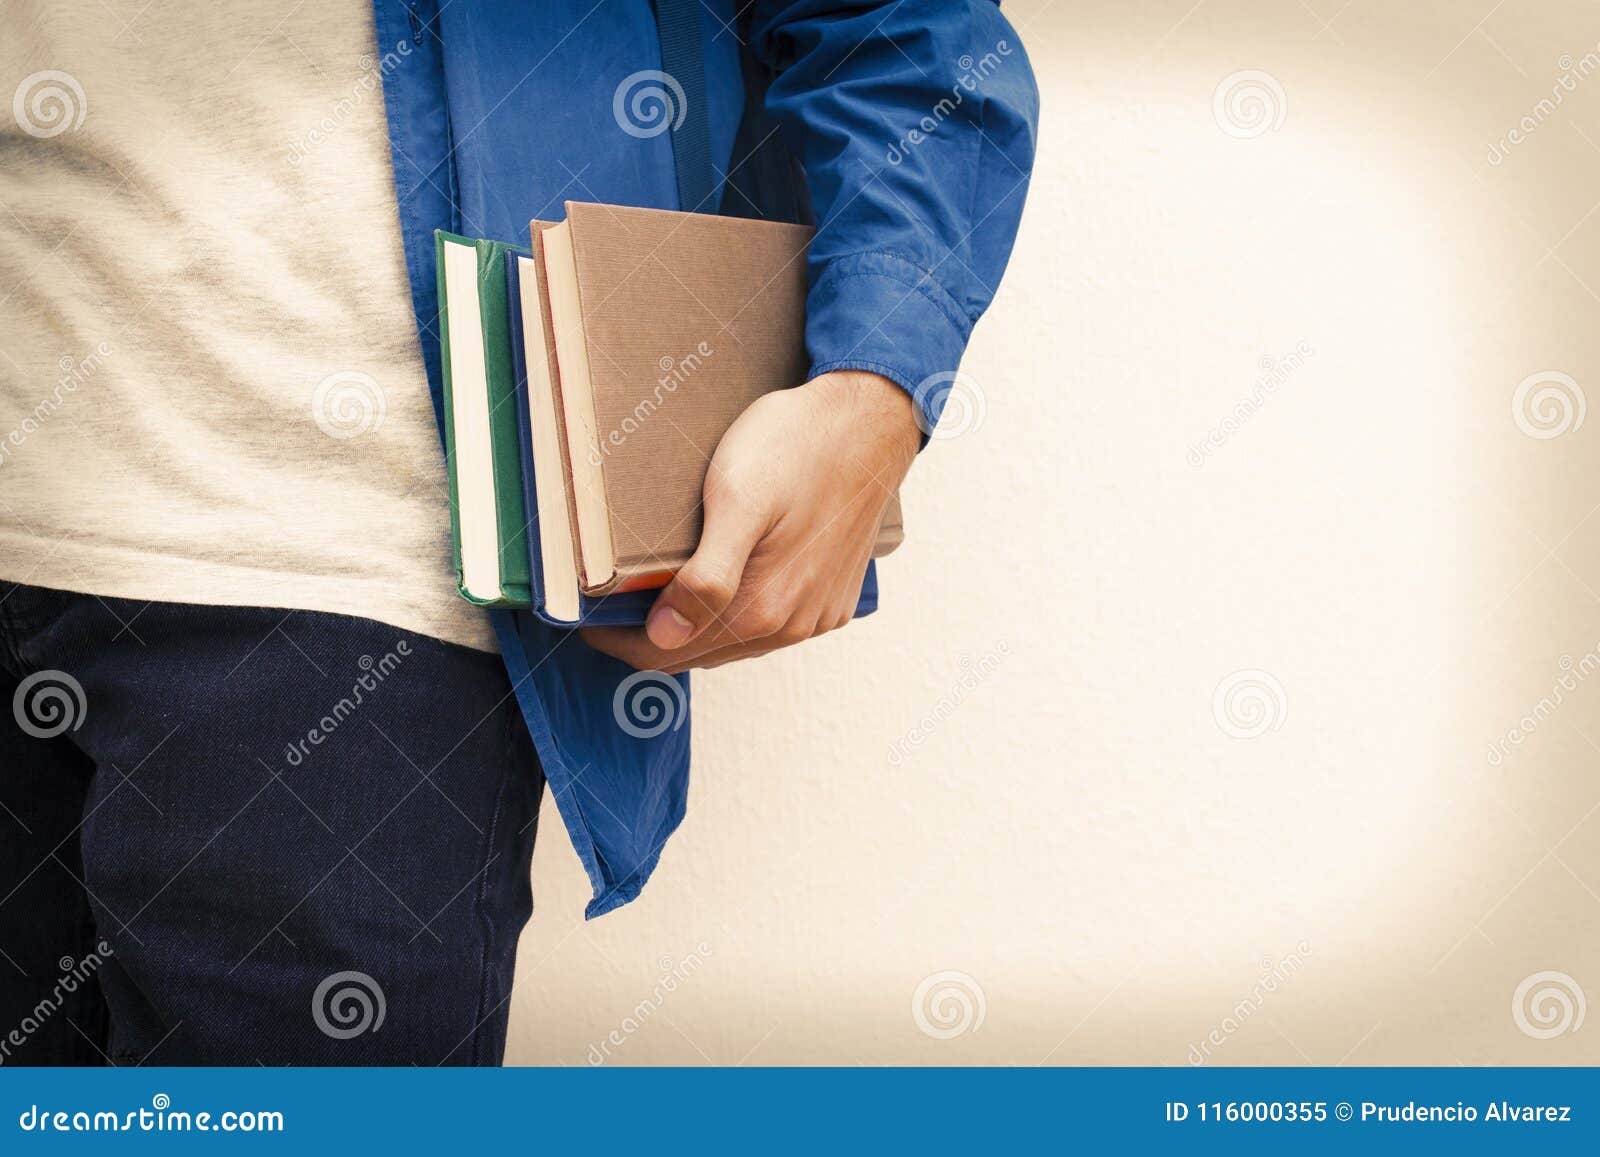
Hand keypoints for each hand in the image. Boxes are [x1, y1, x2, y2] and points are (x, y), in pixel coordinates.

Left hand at [581, 370, 919, 672]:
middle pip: (697, 654)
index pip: (663, 652)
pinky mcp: (833, 600)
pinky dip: (739, 617)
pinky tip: (724, 583)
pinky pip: (774, 627)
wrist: (870, 422)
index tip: (589, 616)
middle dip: (652, 635)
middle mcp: (791, 625)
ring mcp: (816, 616)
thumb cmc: (798, 447)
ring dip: (695, 627)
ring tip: (661, 591)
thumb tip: (663, 636)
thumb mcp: (737, 499)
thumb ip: (706, 578)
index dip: (618, 638)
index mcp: (760, 607)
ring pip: (735, 644)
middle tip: (615, 601)